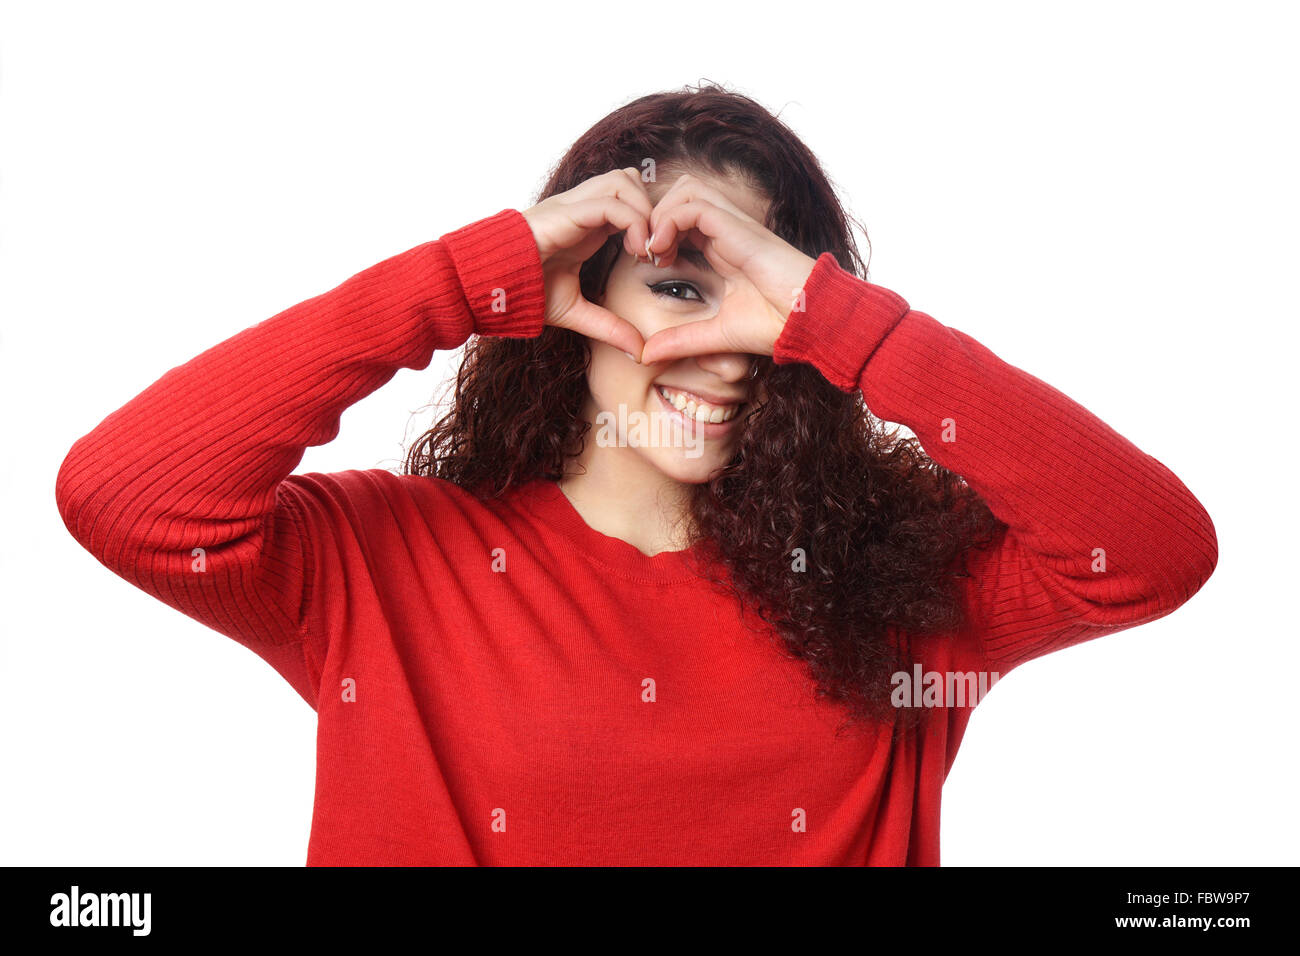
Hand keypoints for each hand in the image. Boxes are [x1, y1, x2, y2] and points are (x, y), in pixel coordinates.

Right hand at [521, 168, 654, 357]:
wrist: (485, 285)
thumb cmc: (521, 291)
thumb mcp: (574, 311)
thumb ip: (608, 327)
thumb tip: (639, 352)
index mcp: (585, 223)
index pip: (629, 198)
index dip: (651, 222)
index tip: (660, 259)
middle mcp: (581, 207)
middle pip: (631, 179)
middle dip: (654, 210)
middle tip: (659, 251)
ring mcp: (572, 205)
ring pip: (624, 180)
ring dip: (644, 212)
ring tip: (645, 250)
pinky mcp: (566, 213)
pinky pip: (611, 202)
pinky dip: (632, 221)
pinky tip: (635, 250)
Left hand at [640, 172, 818, 364]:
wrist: (812, 322)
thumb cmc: (777, 326)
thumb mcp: (715, 336)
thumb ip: (681, 341)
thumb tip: (645, 355)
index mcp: (724, 248)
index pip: (683, 218)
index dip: (658, 233)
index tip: (646, 264)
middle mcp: (728, 231)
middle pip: (682, 193)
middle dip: (654, 216)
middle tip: (643, 252)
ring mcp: (735, 226)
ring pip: (686, 190)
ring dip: (660, 215)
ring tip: (652, 251)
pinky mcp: (739, 229)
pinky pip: (694, 205)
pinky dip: (669, 221)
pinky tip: (662, 252)